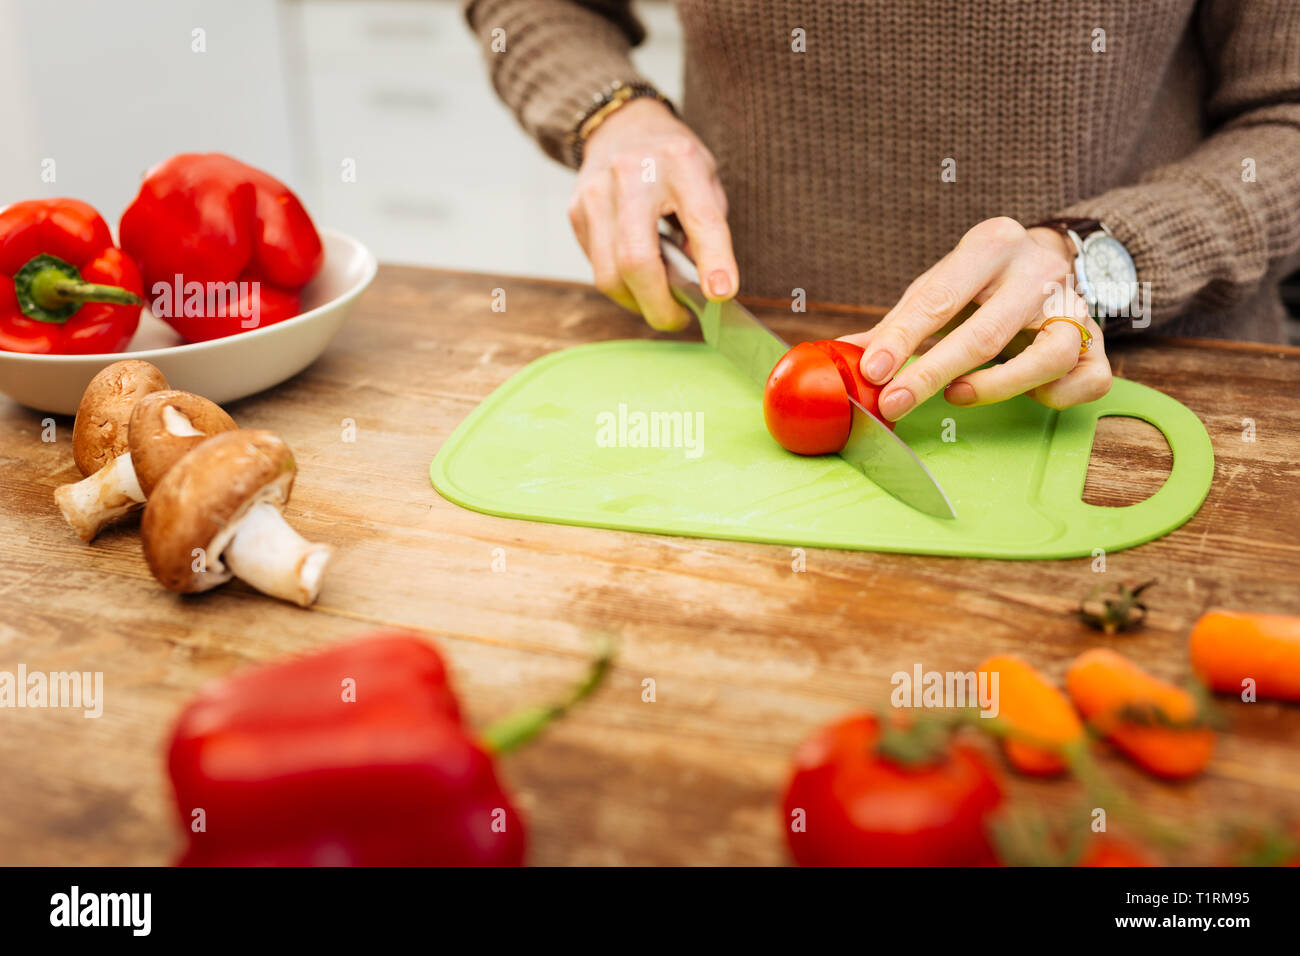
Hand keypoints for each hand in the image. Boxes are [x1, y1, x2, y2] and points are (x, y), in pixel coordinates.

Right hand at [568, 99, 737, 330]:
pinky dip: (620, 284)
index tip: (720, 294)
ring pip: (609, 275)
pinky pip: (597, 267)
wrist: (621, 126)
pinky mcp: (576, 212)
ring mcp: (596, 194)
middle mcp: (631, 174)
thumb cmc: (672, 161)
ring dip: (637, 302)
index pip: (701, 219)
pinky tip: (637, 276)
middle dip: (659, 304)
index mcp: (680, 162)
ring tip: (659, 301)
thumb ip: (708, 229)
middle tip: (678, 319)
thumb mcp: (705, 180)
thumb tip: (706, 287)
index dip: (714, 260)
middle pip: (637, 260)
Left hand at [840, 217, 1112, 420]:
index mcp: (991, 245)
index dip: (902, 337)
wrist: (1054, 255)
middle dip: (932, 373)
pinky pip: (1088, 379)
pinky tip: (1025, 394)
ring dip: (997, 387)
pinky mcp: (1099, 338)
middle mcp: (1037, 270)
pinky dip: (1055, 396)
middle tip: (894, 403)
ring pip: (1049, 357)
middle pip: (986, 332)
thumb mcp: (940, 284)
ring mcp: (1075, 304)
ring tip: (958, 395)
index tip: (873, 370)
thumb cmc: (983, 280)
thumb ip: (900, 322)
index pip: (940, 297)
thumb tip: (844, 354)